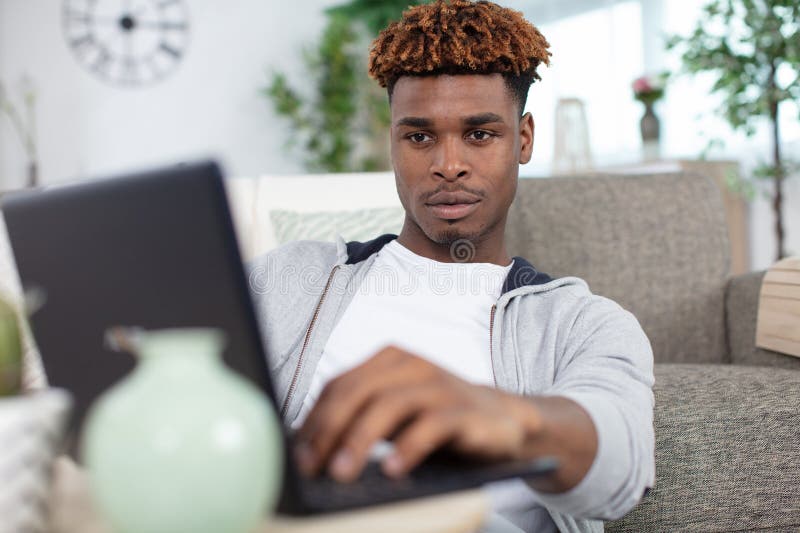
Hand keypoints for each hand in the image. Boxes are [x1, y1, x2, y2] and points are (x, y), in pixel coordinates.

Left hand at [294, 346, 542, 481]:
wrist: (504, 419)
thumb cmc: (436, 419)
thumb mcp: (395, 414)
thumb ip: (359, 418)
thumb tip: (305, 447)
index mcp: (389, 360)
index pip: (340, 385)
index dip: (314, 419)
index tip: (296, 453)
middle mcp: (412, 365)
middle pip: (359, 392)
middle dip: (329, 430)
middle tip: (310, 466)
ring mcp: (440, 385)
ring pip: (390, 405)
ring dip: (360, 440)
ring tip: (342, 473)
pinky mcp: (464, 411)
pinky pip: (431, 426)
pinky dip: (408, 449)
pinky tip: (391, 470)